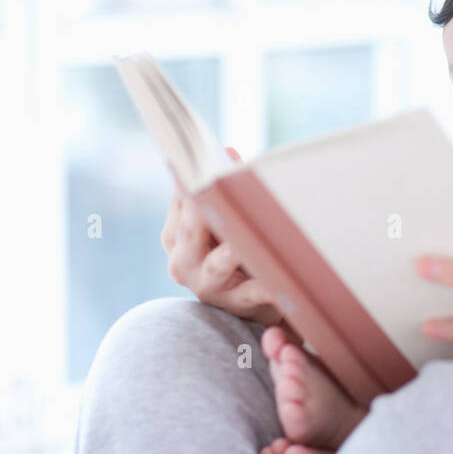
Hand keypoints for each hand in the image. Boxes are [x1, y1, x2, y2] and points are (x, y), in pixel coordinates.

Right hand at [161, 146, 287, 329]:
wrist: (249, 303)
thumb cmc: (232, 250)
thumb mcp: (221, 220)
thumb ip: (224, 188)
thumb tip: (227, 150)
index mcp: (176, 234)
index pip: (182, 199)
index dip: (192, 178)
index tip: (200, 156)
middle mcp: (183, 260)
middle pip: (193, 228)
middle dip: (205, 208)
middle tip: (216, 187)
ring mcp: (207, 283)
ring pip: (218, 263)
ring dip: (229, 253)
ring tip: (238, 244)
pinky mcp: (235, 302)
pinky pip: (251, 293)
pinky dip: (264, 287)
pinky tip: (275, 282)